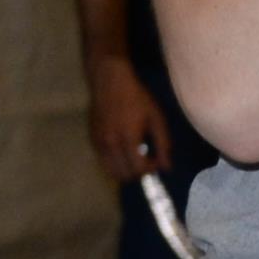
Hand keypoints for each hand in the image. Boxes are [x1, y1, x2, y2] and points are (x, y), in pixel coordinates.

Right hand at [86, 55, 168, 182]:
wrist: (110, 84)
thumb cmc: (137, 99)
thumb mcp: (156, 118)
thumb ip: (163, 144)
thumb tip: (167, 167)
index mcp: (128, 138)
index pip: (138, 168)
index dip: (151, 169)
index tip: (158, 161)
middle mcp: (110, 145)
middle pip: (123, 175)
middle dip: (138, 172)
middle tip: (148, 161)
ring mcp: (98, 144)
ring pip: (111, 172)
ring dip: (125, 170)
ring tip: (137, 157)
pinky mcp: (92, 141)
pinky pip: (103, 162)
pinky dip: (115, 163)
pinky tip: (124, 150)